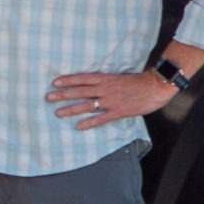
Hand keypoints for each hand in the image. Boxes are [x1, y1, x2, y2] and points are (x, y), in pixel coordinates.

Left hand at [48, 69, 172, 129]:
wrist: (155, 86)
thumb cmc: (139, 81)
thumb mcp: (119, 77)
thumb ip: (106, 81)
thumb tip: (94, 84)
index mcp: (106, 78)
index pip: (82, 78)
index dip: (68, 80)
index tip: (54, 83)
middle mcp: (105, 89)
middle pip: (80, 91)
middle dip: (63, 95)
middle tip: (48, 98)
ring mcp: (111, 101)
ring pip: (86, 105)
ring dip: (71, 109)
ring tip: (57, 113)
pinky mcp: (118, 111)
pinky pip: (101, 119)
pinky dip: (89, 123)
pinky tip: (78, 127)